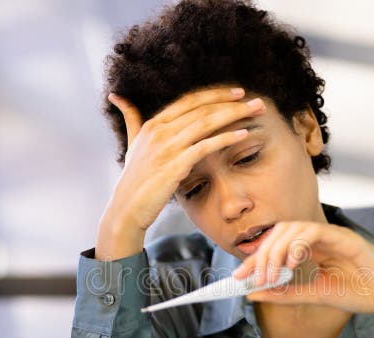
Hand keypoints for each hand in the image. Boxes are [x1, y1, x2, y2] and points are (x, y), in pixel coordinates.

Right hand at [95, 87, 265, 259]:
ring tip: (256, 111)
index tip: (236, 92)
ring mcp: (167, 148)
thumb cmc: (134, 179)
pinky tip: (243, 133)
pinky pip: (206, 146)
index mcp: (153, 124)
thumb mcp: (131, 144)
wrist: (127, 208)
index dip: (215, 94)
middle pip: (202, 109)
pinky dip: (226, 137)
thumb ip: (131, 119)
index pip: (190, 101)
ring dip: (235, 114)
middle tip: (256, 100)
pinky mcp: (175, 165)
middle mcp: (160, 131)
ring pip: (206, 122)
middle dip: (232, 102)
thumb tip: (116, 97)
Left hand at [232, 221, 373, 335]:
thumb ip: (285, 293)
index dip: (255, 257)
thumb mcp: (315, 295)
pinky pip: (315, 232)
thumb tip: (252, 292)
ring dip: (276, 250)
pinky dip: (298, 245)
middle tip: (251, 277)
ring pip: (293, 227)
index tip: (239, 276)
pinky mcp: (346, 238)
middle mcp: (320, 237)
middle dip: (261, 253)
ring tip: (270, 274)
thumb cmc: (360, 293)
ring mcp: (333, 234)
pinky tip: (291, 264)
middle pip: (280, 231)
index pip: (276, 243)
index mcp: (312, 248)